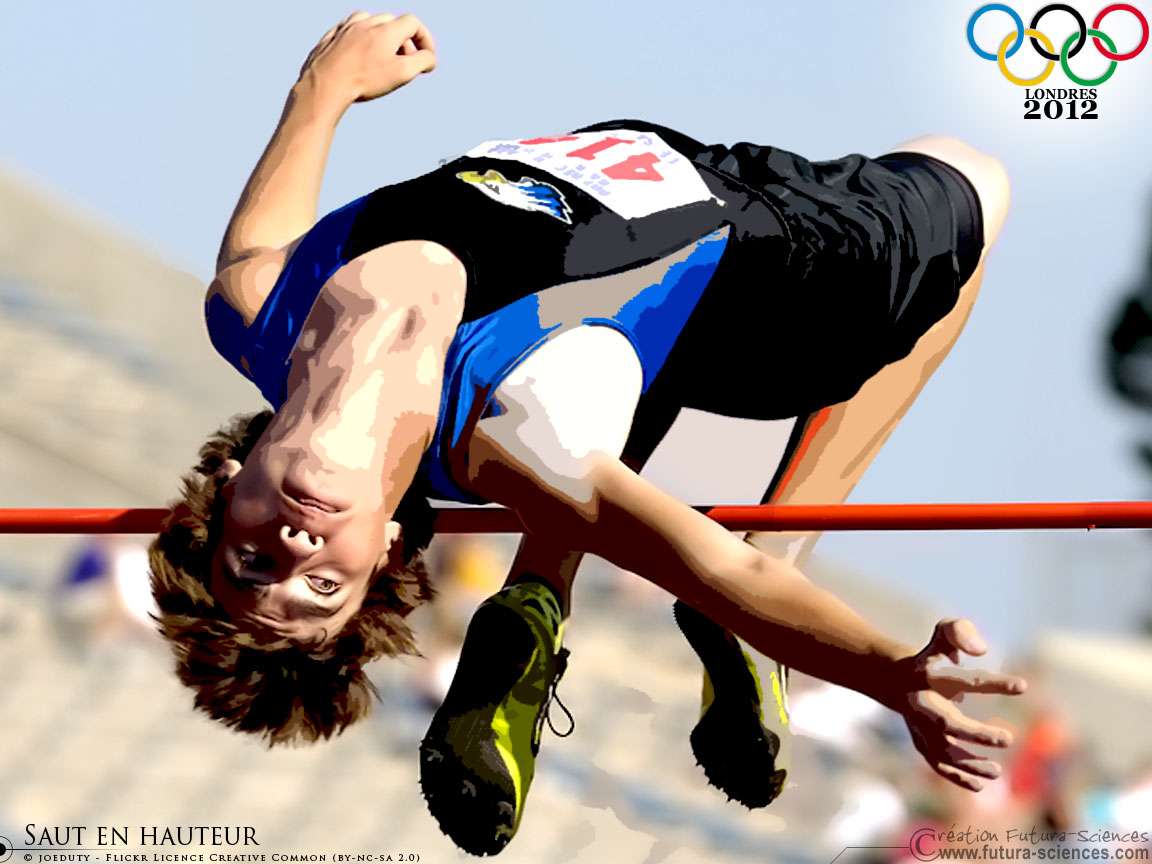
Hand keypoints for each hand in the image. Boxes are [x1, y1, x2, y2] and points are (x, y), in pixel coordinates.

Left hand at [297, 11, 436, 106]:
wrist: (325, 85)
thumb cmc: (365, 80)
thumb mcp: (403, 74)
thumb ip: (422, 62)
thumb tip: (429, 58)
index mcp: (387, 29)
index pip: (414, 23)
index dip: (425, 39)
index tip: (426, 58)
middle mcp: (367, 22)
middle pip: (393, 23)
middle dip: (404, 42)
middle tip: (404, 64)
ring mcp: (346, 27)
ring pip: (370, 23)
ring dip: (381, 38)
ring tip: (381, 58)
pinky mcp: (330, 36)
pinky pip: (350, 31)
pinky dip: (360, 41)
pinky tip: (359, 56)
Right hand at [892, 618, 1027, 790]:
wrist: (895, 679)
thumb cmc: (932, 656)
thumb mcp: (944, 634)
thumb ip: (962, 633)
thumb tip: (982, 650)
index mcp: (928, 675)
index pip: (961, 679)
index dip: (992, 683)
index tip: (1022, 686)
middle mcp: (921, 702)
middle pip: (946, 723)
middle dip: (975, 734)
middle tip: (1007, 739)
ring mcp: (918, 725)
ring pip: (941, 751)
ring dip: (969, 763)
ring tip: (998, 772)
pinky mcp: (920, 741)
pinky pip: (937, 764)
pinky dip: (957, 777)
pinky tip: (982, 785)